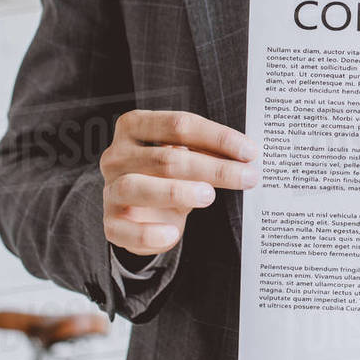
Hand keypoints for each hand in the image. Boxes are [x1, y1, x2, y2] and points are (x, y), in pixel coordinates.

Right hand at [100, 110, 258, 255]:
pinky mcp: (110, 222)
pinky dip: (149, 233)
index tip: (249, 151)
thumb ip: (206, 151)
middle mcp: (117, 155)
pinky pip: (124, 229)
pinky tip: (173, 234)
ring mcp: (111, 188)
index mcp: (135, 126)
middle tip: (246, 176)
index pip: (178, 125)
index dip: (217, 137)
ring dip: (177, 192)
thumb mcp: (186, 156)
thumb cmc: (166, 174)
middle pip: (164, 158)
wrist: (140, 208)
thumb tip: (244, 154)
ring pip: (136, 187)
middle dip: (212, 168)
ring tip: (209, 196)